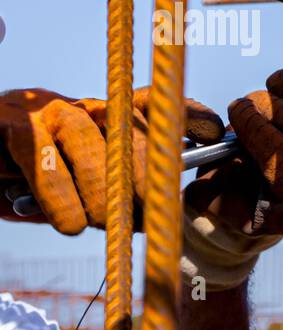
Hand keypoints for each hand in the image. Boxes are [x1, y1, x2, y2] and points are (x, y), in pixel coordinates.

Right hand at [0, 87, 222, 234]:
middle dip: (142, 180)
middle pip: (129, 133)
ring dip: (101, 194)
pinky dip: (61, 199)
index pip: (156, 105)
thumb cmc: (35, 185)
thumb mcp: (84, 188)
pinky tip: (70, 224)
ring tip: (102, 224)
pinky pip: (44, 162)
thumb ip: (120, 194)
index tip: (214, 134)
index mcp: (108, 117)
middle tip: (148, 215)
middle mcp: (83, 107)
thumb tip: (157, 218)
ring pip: (90, 146)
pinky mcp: (12, 126)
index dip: (187, 114)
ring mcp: (47, 111)